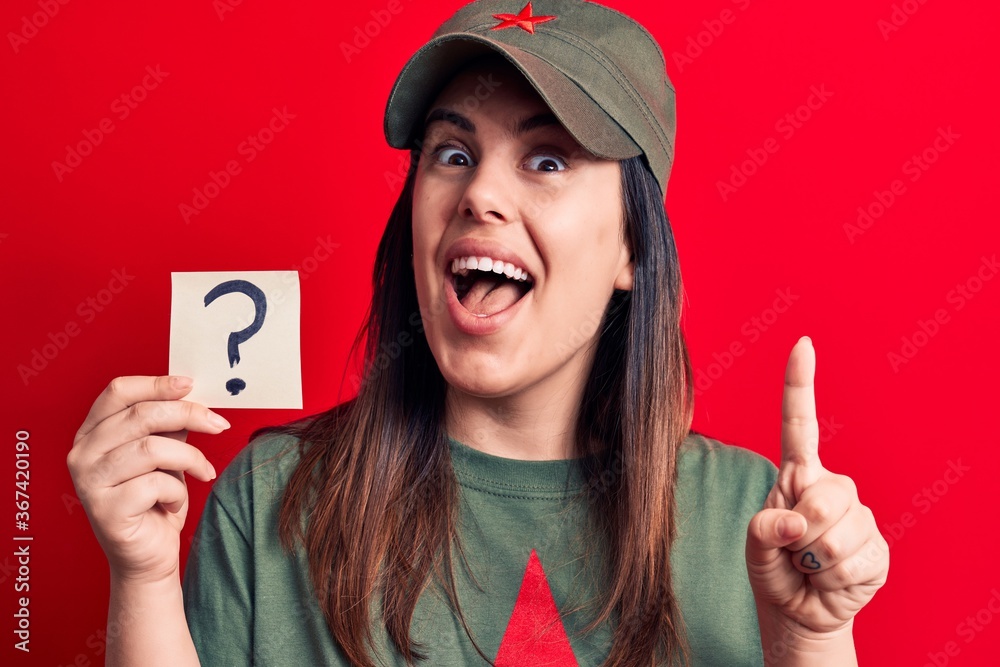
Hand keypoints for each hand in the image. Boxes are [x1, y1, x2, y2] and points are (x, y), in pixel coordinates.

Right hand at [67, 376, 228, 584]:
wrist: (148, 556)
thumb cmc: (156, 500)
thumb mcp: (164, 453)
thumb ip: (168, 425)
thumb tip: (191, 394)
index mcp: (92, 432)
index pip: (118, 392)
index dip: (157, 384)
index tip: (191, 384)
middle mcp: (83, 453)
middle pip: (140, 415)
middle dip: (188, 414)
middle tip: (219, 424)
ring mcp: (89, 482)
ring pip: (151, 448)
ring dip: (189, 459)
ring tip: (203, 472)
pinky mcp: (105, 509)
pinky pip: (155, 484)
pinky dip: (178, 492)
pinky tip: (174, 504)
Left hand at [745, 337, 888, 646]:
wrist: (798, 609)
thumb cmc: (773, 567)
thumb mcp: (754, 546)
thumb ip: (762, 530)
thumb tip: (794, 522)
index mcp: (798, 475)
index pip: (799, 424)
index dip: (800, 384)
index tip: (802, 344)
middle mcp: (832, 488)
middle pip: (823, 499)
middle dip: (801, 533)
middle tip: (793, 549)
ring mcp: (860, 518)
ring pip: (837, 536)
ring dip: (815, 562)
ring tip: (809, 565)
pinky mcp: (878, 549)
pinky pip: (854, 562)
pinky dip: (832, 580)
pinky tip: (831, 579)